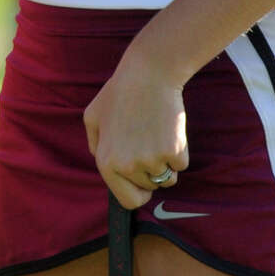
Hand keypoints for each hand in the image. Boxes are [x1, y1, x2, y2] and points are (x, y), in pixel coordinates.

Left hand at [83, 44, 188, 210]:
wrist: (148, 74)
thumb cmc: (119, 93)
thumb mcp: (92, 118)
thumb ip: (96, 145)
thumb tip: (105, 163)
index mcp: (106, 163)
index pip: (128, 200)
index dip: (138, 192)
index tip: (143, 182)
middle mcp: (127, 167)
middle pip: (150, 187)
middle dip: (151, 171)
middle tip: (148, 143)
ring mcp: (151, 160)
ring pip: (168, 178)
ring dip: (166, 162)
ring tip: (157, 134)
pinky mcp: (173, 151)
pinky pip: (182, 165)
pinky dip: (180, 152)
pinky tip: (169, 130)